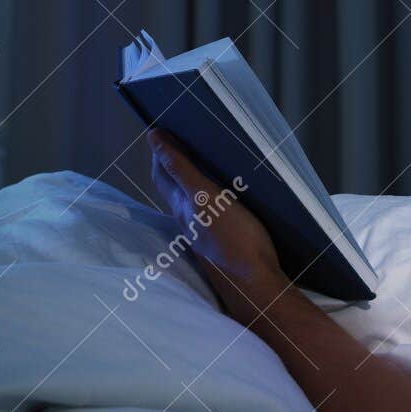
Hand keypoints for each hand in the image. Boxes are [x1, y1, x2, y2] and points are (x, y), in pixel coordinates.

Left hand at [147, 130, 287, 321]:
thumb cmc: (235, 239)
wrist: (256, 284)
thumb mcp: (206, 197)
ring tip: (205, 158)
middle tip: (183, 137)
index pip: (162, 171)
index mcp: (181, 205)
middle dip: (173, 160)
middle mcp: (187, 219)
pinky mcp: (221, 241)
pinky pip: (208, 211)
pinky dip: (209, 194)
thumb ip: (181, 168)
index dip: (160, 149)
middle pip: (173, 184)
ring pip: (190, 198)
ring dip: (192, 176)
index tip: (164, 127)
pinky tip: (224, 193)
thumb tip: (154, 139)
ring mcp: (203, 232)